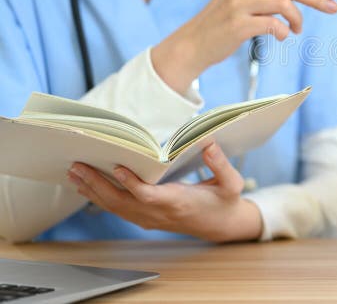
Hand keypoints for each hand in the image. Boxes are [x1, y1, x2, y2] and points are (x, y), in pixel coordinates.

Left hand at [67, 143, 261, 242]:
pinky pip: (118, 209)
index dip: (132, 184)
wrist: (221, 225)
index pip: (149, 195)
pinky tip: (85, 186)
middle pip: (122, 202)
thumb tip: (208, 142)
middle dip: (98, 185)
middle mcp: (159, 213)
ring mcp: (150, 218)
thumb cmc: (225, 201)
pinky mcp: (145, 218)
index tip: (117, 167)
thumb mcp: (232, 183)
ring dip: (93, 191)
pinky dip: (99, 198)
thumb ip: (220, 164)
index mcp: (179, 202)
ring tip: (73, 173)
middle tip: (77, 167)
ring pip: (115, 207)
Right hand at [152, 0, 336, 91]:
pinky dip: (284, 31)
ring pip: (285, 4)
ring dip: (298, 18)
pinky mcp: (237, 24)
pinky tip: (281, 35)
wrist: (195, 42)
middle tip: (333, 8)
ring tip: (297, 28)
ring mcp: (237, 2)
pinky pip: (274, 25)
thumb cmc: (228, 19)